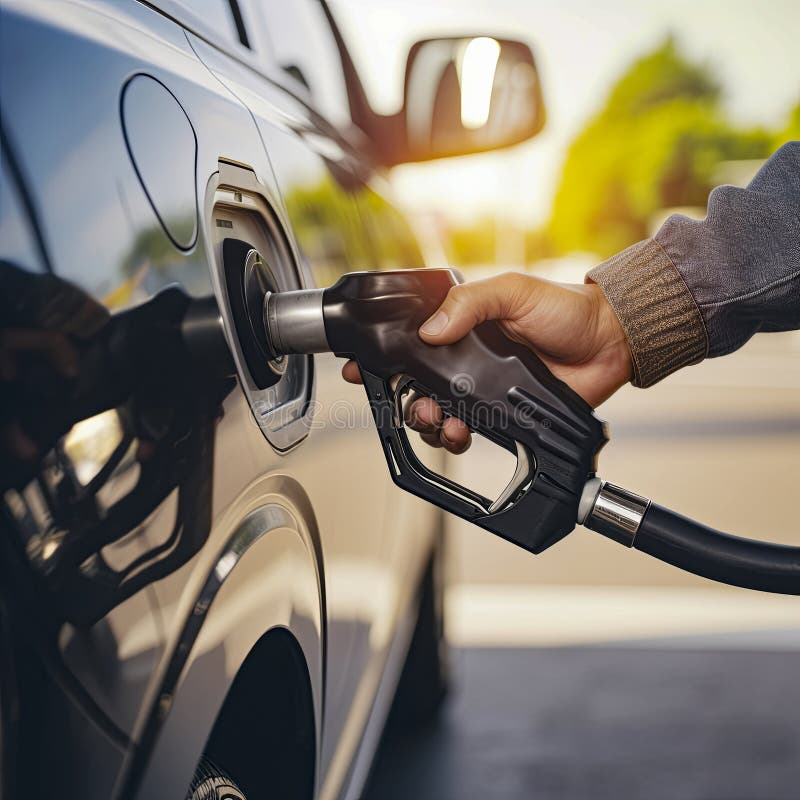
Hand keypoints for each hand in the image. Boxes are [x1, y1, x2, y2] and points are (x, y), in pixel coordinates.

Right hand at [342, 272, 631, 453]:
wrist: (609, 342)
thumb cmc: (565, 309)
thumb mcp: (512, 291)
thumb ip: (469, 304)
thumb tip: (429, 330)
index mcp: (462, 325)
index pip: (411, 340)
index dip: (383, 356)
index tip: (361, 367)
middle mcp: (466, 359)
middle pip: (415, 384)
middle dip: (402, 398)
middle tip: (410, 402)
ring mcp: (481, 389)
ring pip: (436, 412)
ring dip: (427, 421)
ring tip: (437, 420)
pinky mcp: (501, 414)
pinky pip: (467, 430)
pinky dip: (455, 436)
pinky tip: (459, 432)